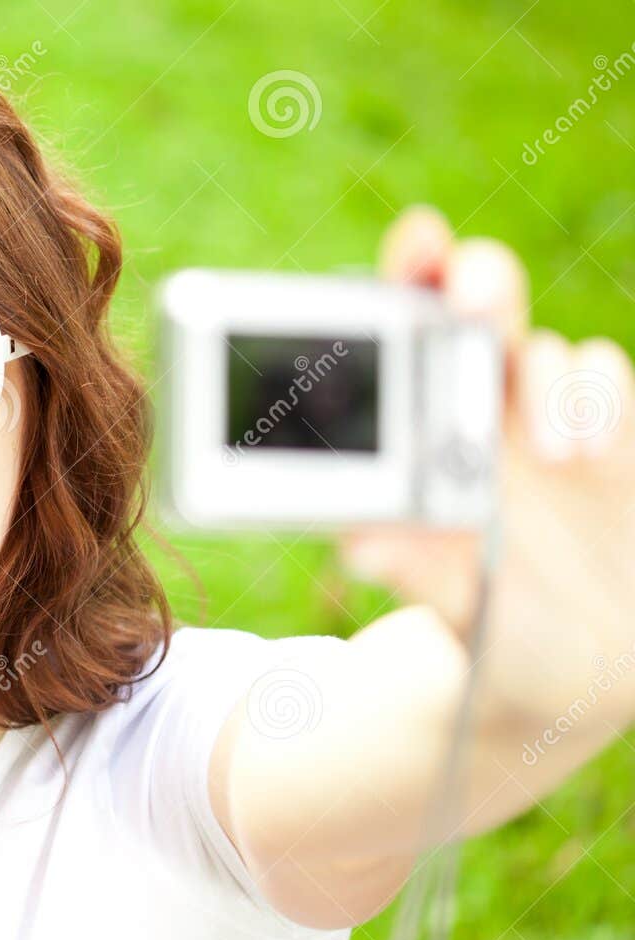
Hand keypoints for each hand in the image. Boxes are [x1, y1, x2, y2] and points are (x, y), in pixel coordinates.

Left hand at [340, 207, 634, 742]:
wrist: (577, 667)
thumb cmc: (494, 627)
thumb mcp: (452, 603)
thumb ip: (414, 569)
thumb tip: (359, 545)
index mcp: (418, 434)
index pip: (407, 330)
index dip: (410, 274)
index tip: (417, 244)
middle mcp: (478, 410)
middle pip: (479, 307)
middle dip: (479, 282)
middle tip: (473, 304)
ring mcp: (545, 419)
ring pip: (545, 347)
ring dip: (549, 385)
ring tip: (555, 457)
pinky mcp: (608, 435)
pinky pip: (606, 376)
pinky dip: (599, 398)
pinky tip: (590, 452)